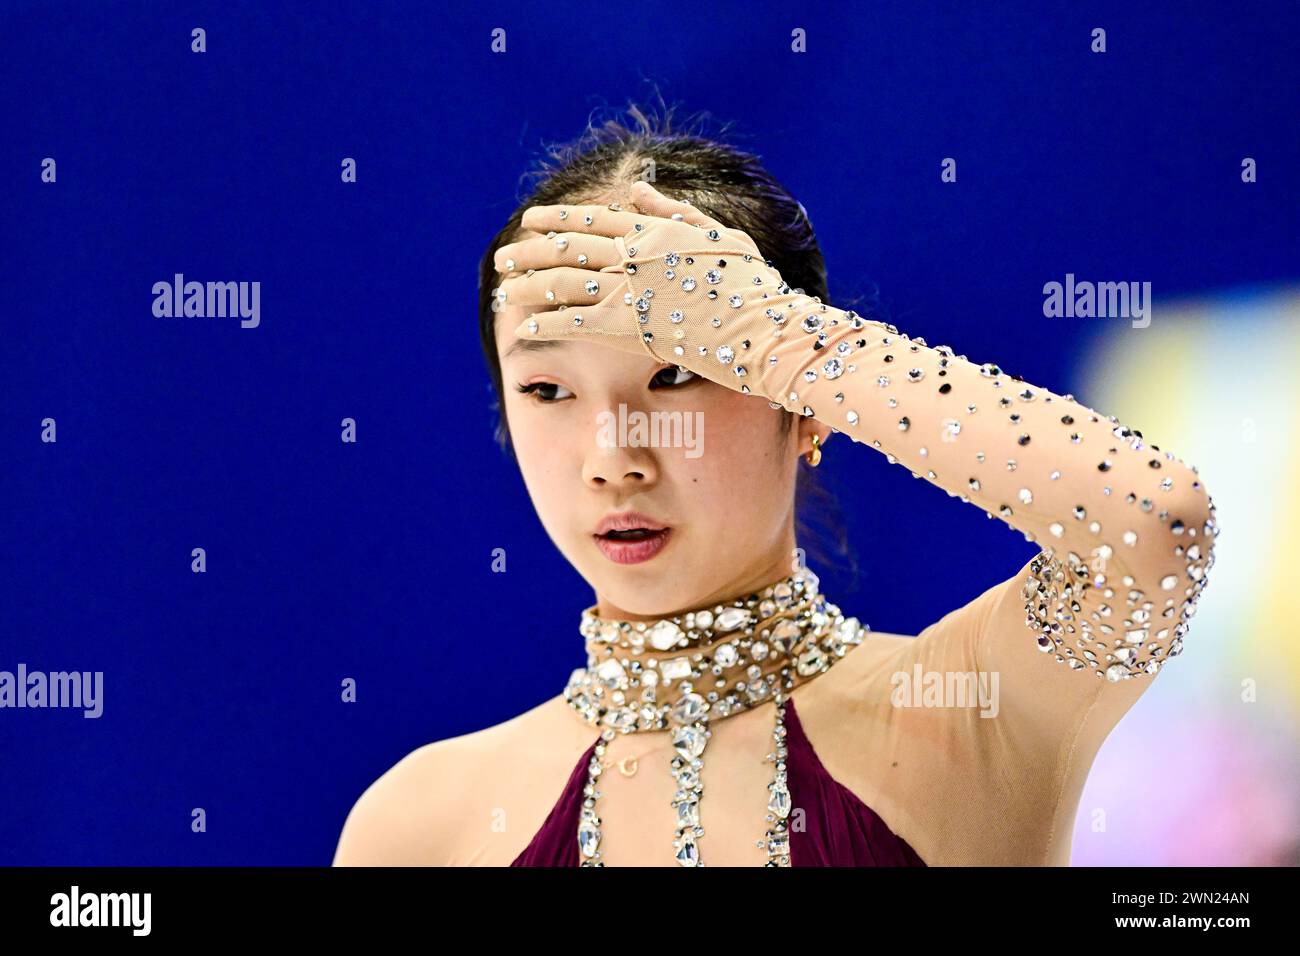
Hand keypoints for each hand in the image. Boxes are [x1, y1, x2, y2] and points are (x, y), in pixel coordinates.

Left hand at [494, 181, 823, 402]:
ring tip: (504, 290)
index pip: (593, 219)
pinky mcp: (626, 326)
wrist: (765, 326)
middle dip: (529, 252)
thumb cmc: (752, 286)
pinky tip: (524, 329)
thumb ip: (673, 212)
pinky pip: (573, 323)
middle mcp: (634, 254)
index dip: (557, 219)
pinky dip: (545, 325)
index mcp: (655, 230)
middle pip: (568, 247)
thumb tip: (637, 189)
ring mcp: (628, 289)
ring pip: (562, 282)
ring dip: (528, 286)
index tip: (530, 220)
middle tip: (502, 258)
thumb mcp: (718, 235)